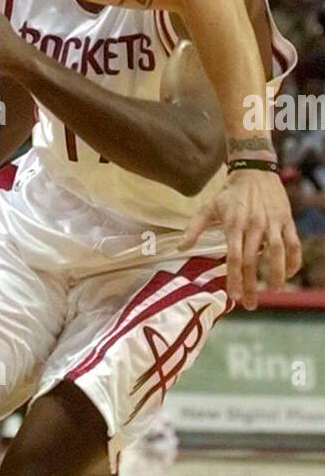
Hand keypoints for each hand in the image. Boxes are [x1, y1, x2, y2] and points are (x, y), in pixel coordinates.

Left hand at [179, 168, 301, 308]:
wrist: (254, 170)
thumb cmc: (229, 193)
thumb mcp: (207, 207)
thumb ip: (194, 229)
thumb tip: (181, 248)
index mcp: (233, 225)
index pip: (233, 258)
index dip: (234, 279)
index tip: (234, 297)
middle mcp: (254, 225)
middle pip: (253, 261)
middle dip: (251, 285)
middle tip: (251, 305)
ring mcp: (272, 223)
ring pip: (278, 253)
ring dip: (277, 274)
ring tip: (273, 291)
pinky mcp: (286, 220)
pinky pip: (293, 243)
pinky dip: (293, 260)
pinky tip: (289, 273)